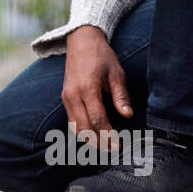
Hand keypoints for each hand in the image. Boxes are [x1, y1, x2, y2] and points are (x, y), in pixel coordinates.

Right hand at [62, 25, 132, 146]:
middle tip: (114, 149)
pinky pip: (71, 121)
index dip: (108, 135)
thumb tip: (128, 115)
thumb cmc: (101, 56)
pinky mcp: (64, 98)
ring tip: (105, 146)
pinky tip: (94, 135)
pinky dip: (82, 131)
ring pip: (75, 127)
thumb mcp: (116, 73)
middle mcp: (73, 95)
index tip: (119, 145)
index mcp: (87, 88)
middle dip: (99, 142)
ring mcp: (66, 97)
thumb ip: (120, 95)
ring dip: (89, 139)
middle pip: (84, 127)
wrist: (81, 42)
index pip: (97, 119)